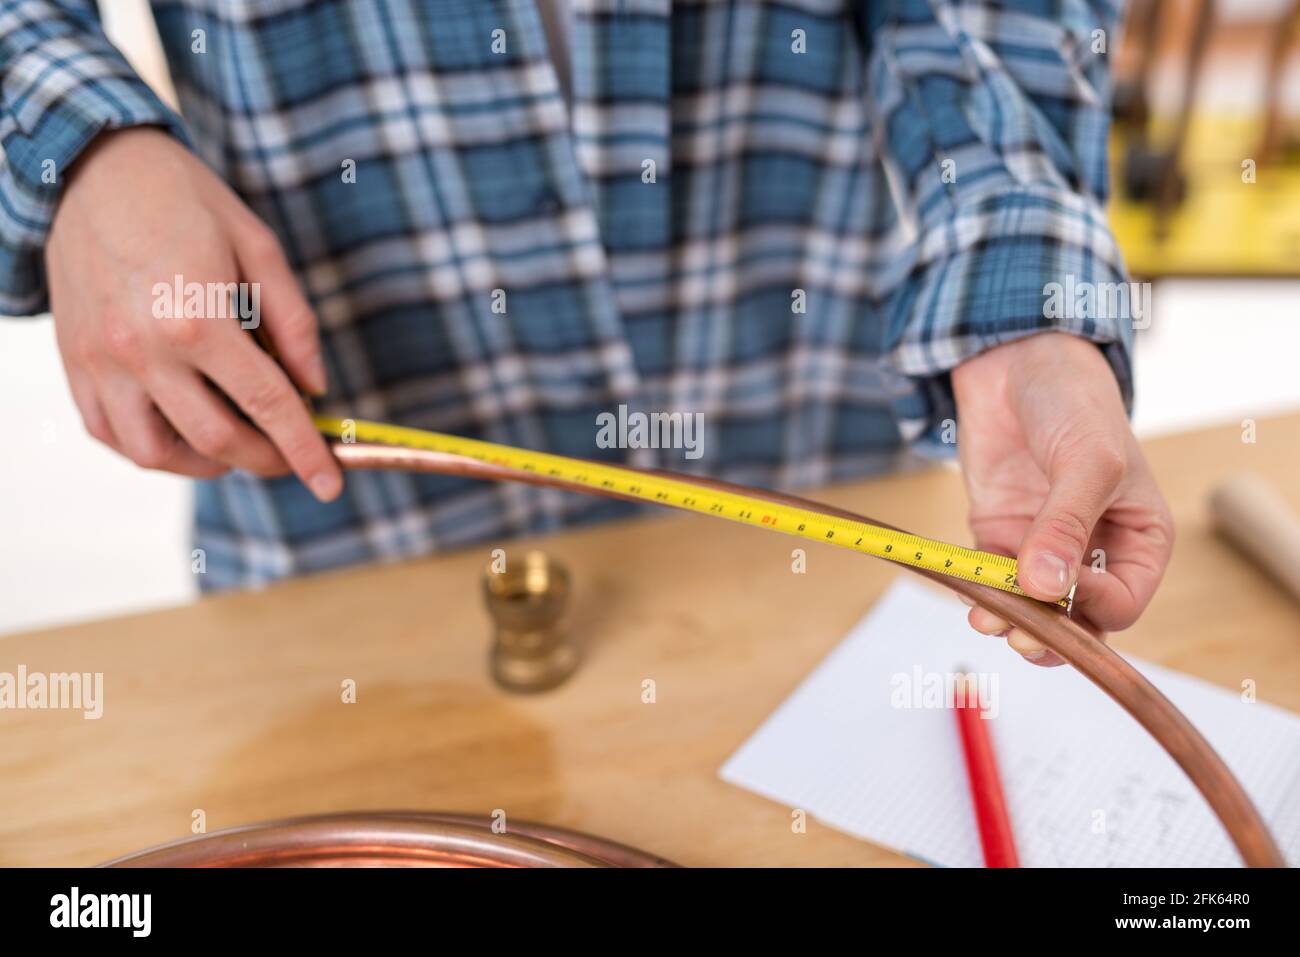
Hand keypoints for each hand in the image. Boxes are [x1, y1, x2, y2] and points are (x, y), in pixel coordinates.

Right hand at [45, 127, 341, 499]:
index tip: (330, 485)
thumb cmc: (183, 201)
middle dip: (266, 461)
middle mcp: (143, 350)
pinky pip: (110, 434)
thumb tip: (316, 389)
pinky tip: (183, 428)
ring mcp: (101, 362)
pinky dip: (151, 448)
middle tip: (290, 454)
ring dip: (207, 464)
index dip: (305, 452)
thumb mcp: (259, 246)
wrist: (91, 169)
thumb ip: (294, 323)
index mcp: (197, 319)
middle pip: (218, 442)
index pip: (268, 406)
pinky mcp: (74, 364)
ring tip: (236, 442)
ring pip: (156, 454)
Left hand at [951, 332, 1173, 664]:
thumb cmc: (1074, 403)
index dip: (1092, 608)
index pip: (1122, 601)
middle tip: (1019, 635)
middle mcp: (1094, 551)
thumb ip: (1067, 525)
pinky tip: (966, 591)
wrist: (1015, 364)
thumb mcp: (1086, 460)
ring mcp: (1043, 547)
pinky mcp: (999, 536)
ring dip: (1008, 620)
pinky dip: (977, 591)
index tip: (1058, 591)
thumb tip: (1046, 587)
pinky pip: (990, 580)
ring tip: (985, 617)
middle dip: (1048, 635)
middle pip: (1076, 620)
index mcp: (1139, 539)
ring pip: (1031, 609)